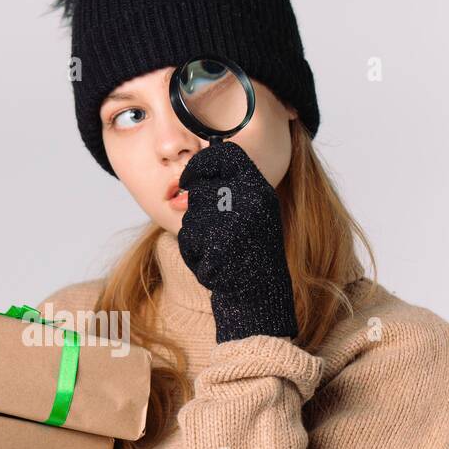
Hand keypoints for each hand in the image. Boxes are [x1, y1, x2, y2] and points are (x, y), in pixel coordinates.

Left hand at [176, 140, 298, 341]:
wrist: (259, 294)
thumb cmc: (252, 251)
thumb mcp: (253, 211)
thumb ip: (230, 188)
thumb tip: (188, 175)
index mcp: (261, 188)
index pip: (225, 154)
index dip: (202, 162)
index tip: (190, 177)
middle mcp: (250, 201)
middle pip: (201, 189)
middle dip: (198, 210)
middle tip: (216, 231)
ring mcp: (234, 222)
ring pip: (191, 215)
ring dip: (196, 233)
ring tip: (219, 249)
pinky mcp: (218, 245)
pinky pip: (188, 237)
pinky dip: (193, 251)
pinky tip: (213, 262)